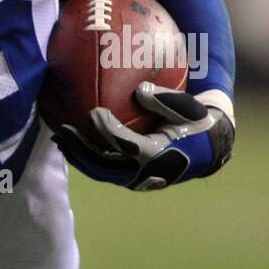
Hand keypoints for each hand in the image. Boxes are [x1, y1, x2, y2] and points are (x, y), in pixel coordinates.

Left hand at [52, 83, 234, 190]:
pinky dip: (86, 158)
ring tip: (59, 138)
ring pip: (99, 171)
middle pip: (104, 164)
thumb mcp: (188, 108)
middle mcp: (144, 172)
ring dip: (78, 156)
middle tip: (63, 130)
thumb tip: (138, 90)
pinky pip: (103, 170)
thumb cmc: (196, 122)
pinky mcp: (130, 178)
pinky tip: (71, 144)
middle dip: (80, 148)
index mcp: (158, 155)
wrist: (209, 149)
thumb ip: (164, 100)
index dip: (108, 130)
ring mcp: (135, 178)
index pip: (126, 144)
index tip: (94, 112)